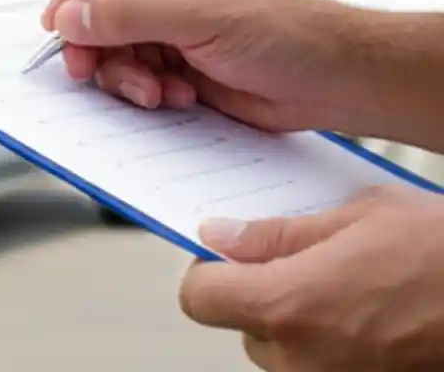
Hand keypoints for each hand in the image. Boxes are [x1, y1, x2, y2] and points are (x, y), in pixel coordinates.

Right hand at [43, 0, 360, 133]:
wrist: (329, 82)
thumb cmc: (284, 31)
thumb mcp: (198, 17)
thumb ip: (127, 16)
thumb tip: (67, 17)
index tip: (61, 23)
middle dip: (93, 39)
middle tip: (85, 69)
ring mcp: (164, 10)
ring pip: (104, 38)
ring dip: (123, 71)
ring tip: (155, 90)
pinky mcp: (168, 49)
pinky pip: (125, 66)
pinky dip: (143, 86)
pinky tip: (178, 94)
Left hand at [180, 185, 443, 370]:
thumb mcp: (357, 217)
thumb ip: (276, 233)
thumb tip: (220, 235)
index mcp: (291, 305)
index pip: (200, 298)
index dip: (209, 271)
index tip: (229, 253)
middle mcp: (304, 358)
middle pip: (243, 326)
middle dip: (264, 293)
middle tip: (309, 260)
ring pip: (284, 352)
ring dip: (301, 322)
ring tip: (355, 287)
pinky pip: (324, 366)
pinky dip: (336, 344)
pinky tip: (374, 314)